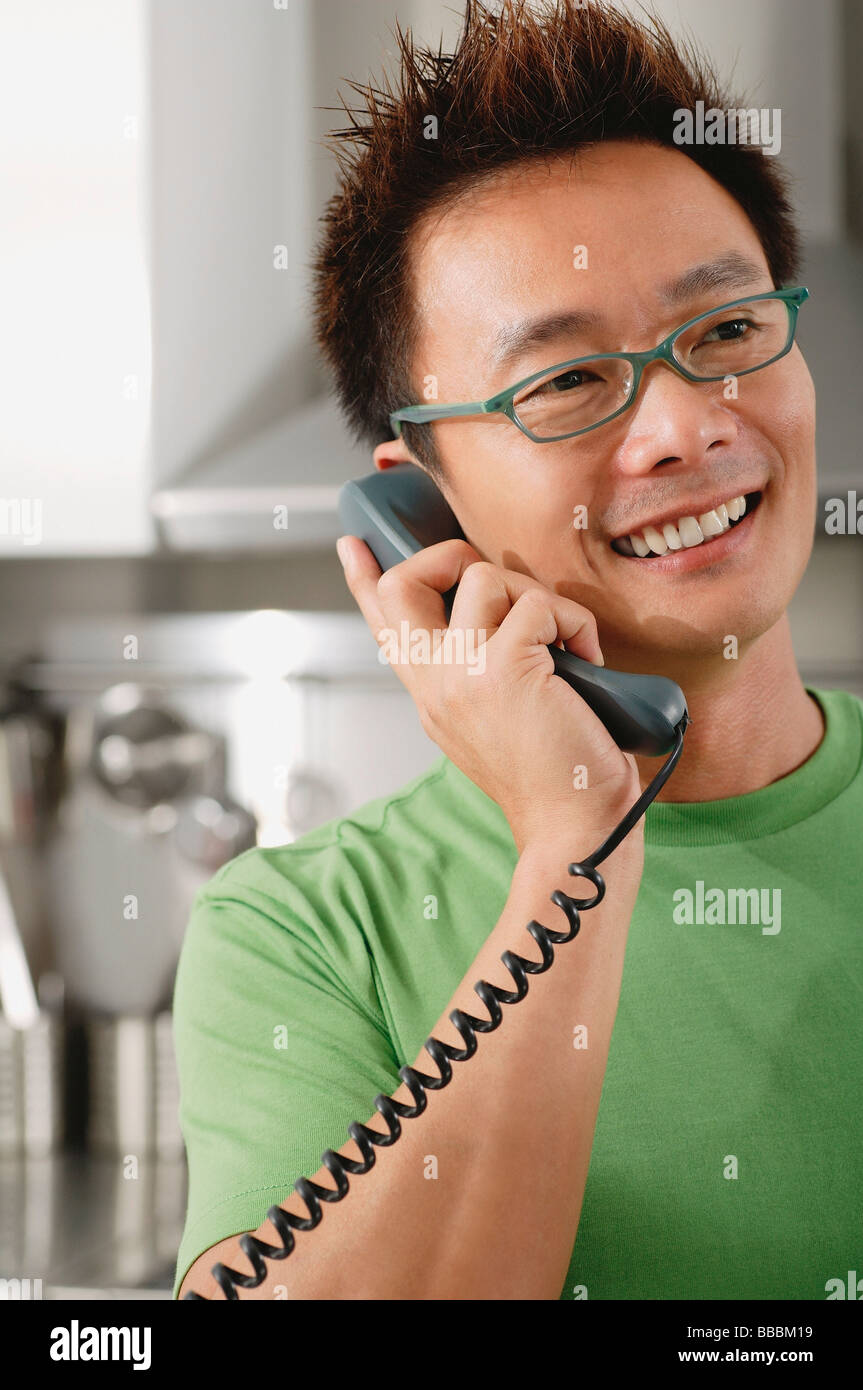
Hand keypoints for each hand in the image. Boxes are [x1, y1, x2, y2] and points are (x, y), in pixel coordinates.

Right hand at [337, 535, 642, 856]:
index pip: (382, 624)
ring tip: (561, 641)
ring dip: (535, 597)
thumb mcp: (494, 717)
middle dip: (453, 556)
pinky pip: (539, 604)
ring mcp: (461, 672)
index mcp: (429, 693)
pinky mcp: (503, 666)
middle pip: (406, 582)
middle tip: (503, 589)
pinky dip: (574, 623)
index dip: (364, 577)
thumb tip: (496, 613)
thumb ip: (475, 669)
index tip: (352, 543)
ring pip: (483, 577)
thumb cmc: (554, 773)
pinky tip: (585, 660)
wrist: (575, 825)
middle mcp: (433, 681)